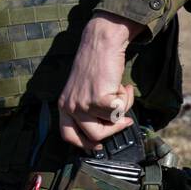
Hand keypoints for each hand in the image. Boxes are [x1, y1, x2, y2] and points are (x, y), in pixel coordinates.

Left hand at [57, 12, 143, 150]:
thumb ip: (89, 109)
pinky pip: (120, 111)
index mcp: (63, 105)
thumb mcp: (84, 90)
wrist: (101, 43)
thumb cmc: (97, 65)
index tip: (98, 146)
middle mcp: (69, 106)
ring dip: (122, 111)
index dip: (84, 143)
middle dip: (112, 131)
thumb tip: (107, 129)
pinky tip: (123, 85)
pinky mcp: (98, 99)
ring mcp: (83, 104)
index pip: (68, 135)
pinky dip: (127, 99)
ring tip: (122, 93)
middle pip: (92, 136)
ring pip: (109, 126)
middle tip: (125, 121)